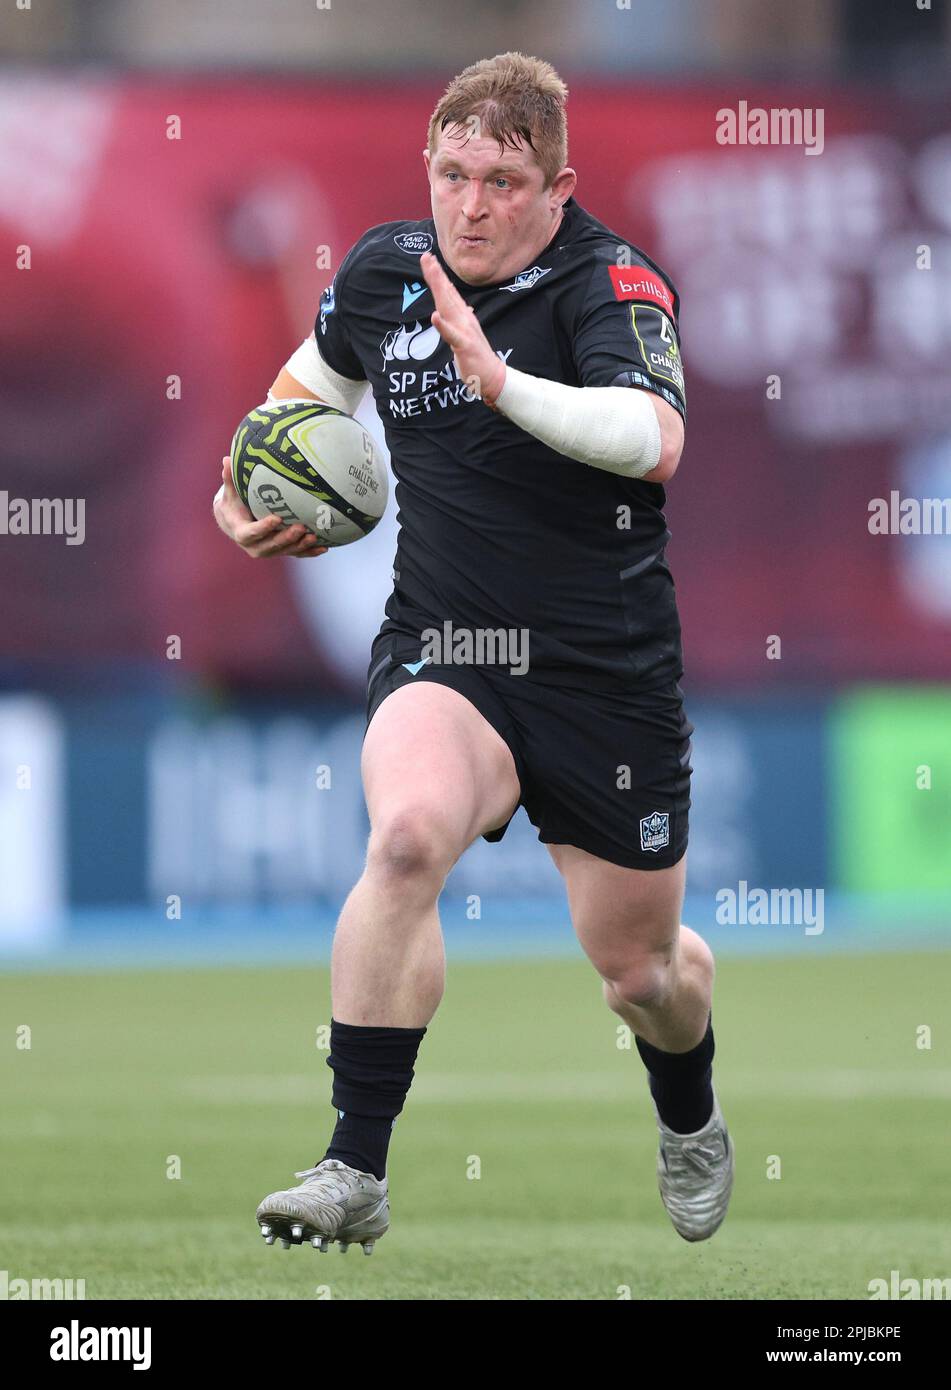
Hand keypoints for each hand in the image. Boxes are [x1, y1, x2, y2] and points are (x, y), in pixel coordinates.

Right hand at [213, 457, 327, 557]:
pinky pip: (295, 553)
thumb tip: (225, 459)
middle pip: (271, 545)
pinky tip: (324, 547)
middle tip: (301, 527)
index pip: (251, 533)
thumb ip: (229, 479)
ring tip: (314, 536)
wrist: (235, 523)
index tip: (277, 518)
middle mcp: (254, 546)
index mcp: (241, 533)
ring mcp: (269, 551)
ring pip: (285, 551)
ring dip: (300, 545)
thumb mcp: (230, 492)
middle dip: (286, 538)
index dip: (263, 528)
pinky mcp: (280, 551)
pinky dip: (309, 552)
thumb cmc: (233, 503)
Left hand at [419, 251, 505, 406]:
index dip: (438, 275)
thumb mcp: (467, 332)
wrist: (491, 375)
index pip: (448, 292)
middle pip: (447, 294)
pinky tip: (435, 316)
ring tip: (432, 274)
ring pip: (448, 307)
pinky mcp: (464, 345)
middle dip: (436, 275)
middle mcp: (464, 319)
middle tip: (426, 256)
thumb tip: (463, 305)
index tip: (428, 259)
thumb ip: (463, 318)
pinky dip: (443, 325)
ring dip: (439, 290)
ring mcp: (464, 331)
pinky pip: (452, 335)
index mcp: (463, 316)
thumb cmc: (477, 355)